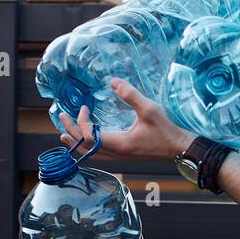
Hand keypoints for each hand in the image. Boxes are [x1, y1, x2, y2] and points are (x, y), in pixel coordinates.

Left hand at [57, 77, 192, 161]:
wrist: (178, 148)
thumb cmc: (165, 130)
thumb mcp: (150, 109)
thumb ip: (130, 95)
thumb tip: (113, 81)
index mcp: (120, 144)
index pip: (89, 136)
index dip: (81, 123)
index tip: (83, 108)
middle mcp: (117, 154)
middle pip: (85, 148)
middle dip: (71, 133)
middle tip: (61, 118)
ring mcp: (120, 157)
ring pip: (90, 154)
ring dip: (77, 143)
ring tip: (66, 134)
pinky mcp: (123, 156)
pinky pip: (99, 154)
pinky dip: (87, 147)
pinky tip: (86, 141)